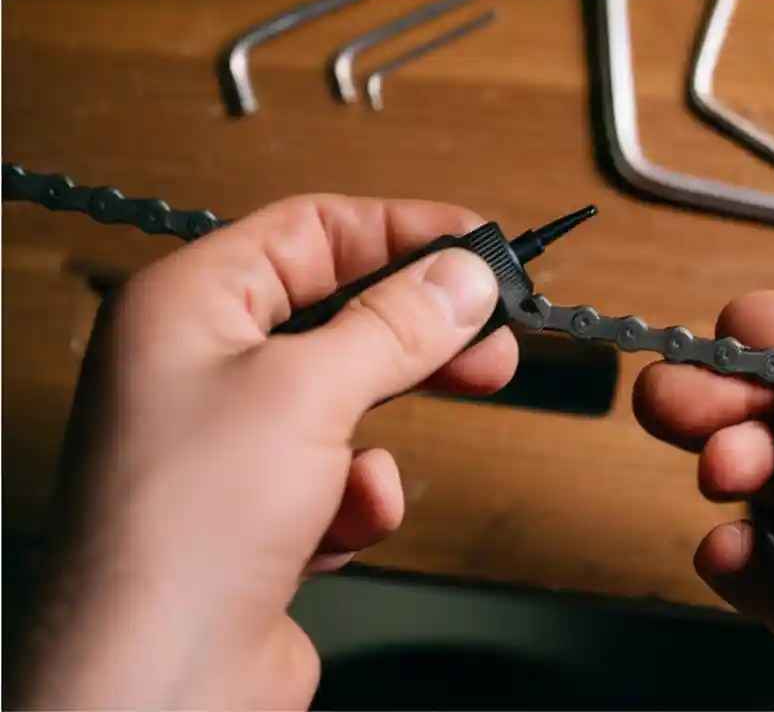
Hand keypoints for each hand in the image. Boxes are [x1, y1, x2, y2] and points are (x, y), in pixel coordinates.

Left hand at [15, 196, 517, 708]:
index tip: (478, 245)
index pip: (311, 229)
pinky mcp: (261, 511)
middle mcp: (203, 367)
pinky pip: (341, 478)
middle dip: (416, 335)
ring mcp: (232, 443)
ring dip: (374, 440)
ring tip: (374, 477)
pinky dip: (353, 504)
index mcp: (188, 306)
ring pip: (348, 402)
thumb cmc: (181, 530)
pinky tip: (333, 531)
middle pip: (341, 314)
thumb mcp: (309, 394)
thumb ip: (396, 325)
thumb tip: (462, 275)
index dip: (402, 231)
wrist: (158, 680)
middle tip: (491, 339)